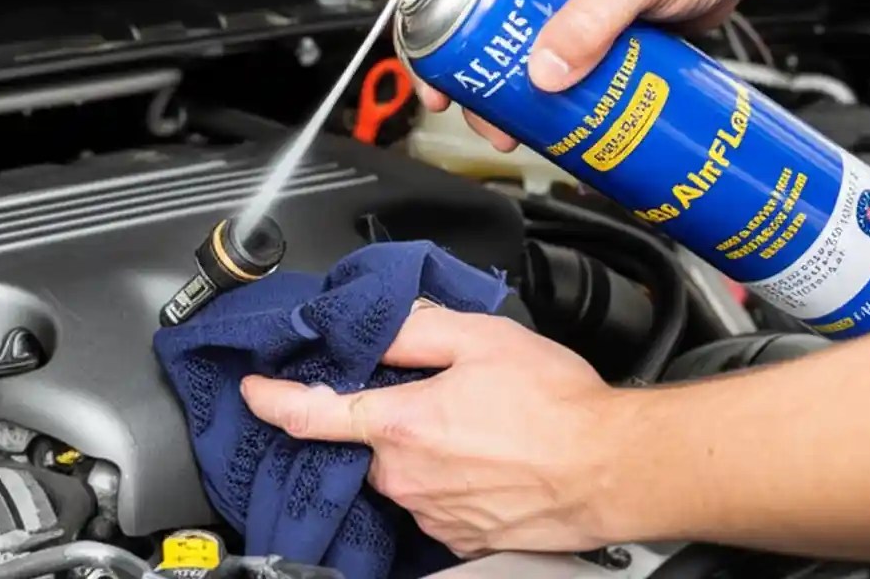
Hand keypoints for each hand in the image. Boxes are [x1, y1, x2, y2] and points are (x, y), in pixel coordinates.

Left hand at [240, 304, 626, 556]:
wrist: (614, 469)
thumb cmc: (558, 406)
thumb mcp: (481, 339)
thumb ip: (415, 331)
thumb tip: (375, 330)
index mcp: (401, 425)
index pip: (311, 415)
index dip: (273, 399)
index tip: (255, 391)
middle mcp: (407, 477)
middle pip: (366, 441)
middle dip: (387, 417)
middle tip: (440, 396)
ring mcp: (431, 513)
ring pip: (401, 472)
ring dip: (422, 448)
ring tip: (480, 428)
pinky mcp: (459, 538)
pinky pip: (433, 501)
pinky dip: (448, 478)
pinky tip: (488, 460)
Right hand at [373, 0, 759, 150]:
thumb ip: (594, 17)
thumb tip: (544, 66)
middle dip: (435, 34)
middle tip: (433, 74)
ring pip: (481, 24)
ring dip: (471, 72)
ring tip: (480, 109)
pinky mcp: (559, 16)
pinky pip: (517, 49)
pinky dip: (508, 82)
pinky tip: (518, 109)